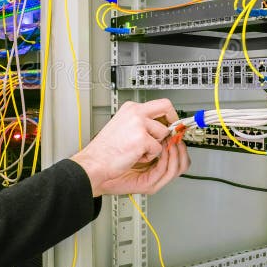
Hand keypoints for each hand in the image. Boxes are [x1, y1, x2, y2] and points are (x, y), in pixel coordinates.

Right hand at [70, 99, 190, 195]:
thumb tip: (162, 126)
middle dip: (172, 120)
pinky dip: (148, 157)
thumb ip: (141, 123)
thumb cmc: (105, 150)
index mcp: (130, 108)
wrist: (94, 163)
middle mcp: (135, 112)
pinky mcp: (142, 139)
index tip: (171, 122)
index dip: (168, 114)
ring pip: (163, 133)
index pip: (158, 104)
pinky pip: (158, 149)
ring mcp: (139, 124)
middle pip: (166, 107)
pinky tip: (134, 156)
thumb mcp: (123, 127)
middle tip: (171, 133)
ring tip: (138, 150)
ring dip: (155, 145)